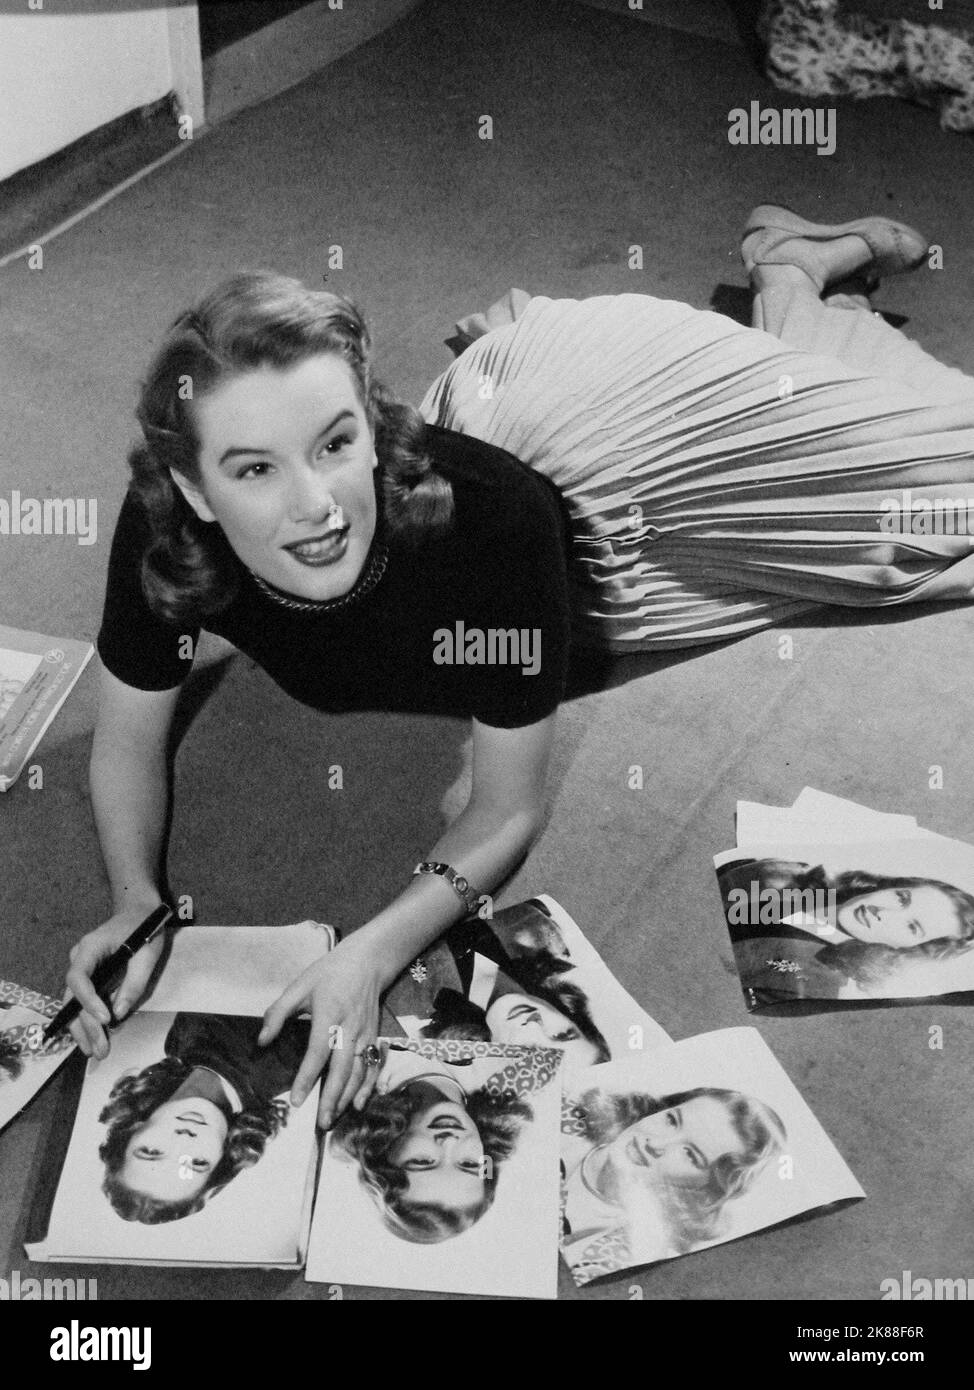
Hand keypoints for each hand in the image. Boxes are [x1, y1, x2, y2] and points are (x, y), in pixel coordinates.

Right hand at [64, 903, 166, 1058]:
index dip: (89, 1000)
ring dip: (83, 1029)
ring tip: (94, 1051)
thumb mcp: (147, 953)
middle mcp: (79, 960)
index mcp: (89, 948)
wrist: (138, 910)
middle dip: (86, 1025)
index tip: (106, 1018)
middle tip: (99, 1049)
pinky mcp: (90, 978)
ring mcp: (82, 969)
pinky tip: (93, 1039)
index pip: (78, 978)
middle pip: (72, 997)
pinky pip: (82, 1001)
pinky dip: (87, 1020)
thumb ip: (134, 983)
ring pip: (73, 1003)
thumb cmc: (145, 927)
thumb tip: (119, 1013)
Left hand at [258, 933, 384, 1128]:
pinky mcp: (374, 1036)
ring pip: (359, 1071)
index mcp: (329, 1013)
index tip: (296, 1100)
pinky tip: (358, 1104)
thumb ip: (278, 1013)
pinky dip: (368, 1086)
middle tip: (320, 1122)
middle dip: (331, 1097)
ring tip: (332, 1117)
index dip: (307, 1077)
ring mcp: (365, 1033)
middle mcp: (350, 1027)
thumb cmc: (328, 974)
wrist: (367, 961)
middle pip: (342, 1067)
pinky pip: (373, 1065)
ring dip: (347, 1097)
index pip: (318, 1051)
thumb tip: (262, 1041)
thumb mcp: (299, 986)